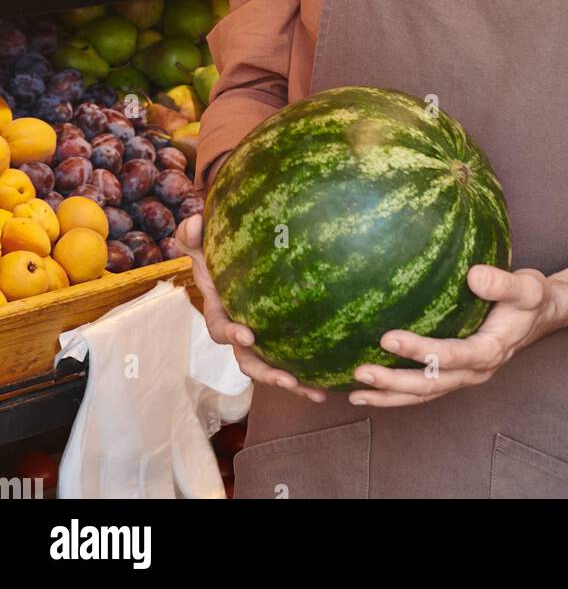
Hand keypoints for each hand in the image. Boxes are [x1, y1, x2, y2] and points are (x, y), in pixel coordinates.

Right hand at [175, 214, 325, 402]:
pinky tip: (330, 383)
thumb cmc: (218, 255)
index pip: (221, 329)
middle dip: (267, 373)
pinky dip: (308, 374)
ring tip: (316, 392)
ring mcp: (261, 342)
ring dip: (292, 382)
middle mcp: (239, 335)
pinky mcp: (280, 342)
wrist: (239, 261)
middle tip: (286, 379)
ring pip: (272, 369)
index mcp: (219, 315)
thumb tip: (194, 220)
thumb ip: (192, 236)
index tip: (249, 336)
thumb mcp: (201, 245)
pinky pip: (292, 361)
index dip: (233, 335)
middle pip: (249, 361)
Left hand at [348, 265, 559, 407]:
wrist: (542, 315)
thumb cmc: (531, 299)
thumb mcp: (526, 287)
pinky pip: (425, 388)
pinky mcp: (456, 373)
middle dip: (393, 383)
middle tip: (360, 372)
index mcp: (488, 352)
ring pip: (424, 394)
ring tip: (356, 393)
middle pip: (430, 385)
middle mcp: (474, 372)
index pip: (448, 356)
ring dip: (390, 395)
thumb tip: (474, 274)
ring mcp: (464, 376)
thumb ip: (502, 283)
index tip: (387, 338)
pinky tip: (371, 389)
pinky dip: (397, 393)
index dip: (418, 350)